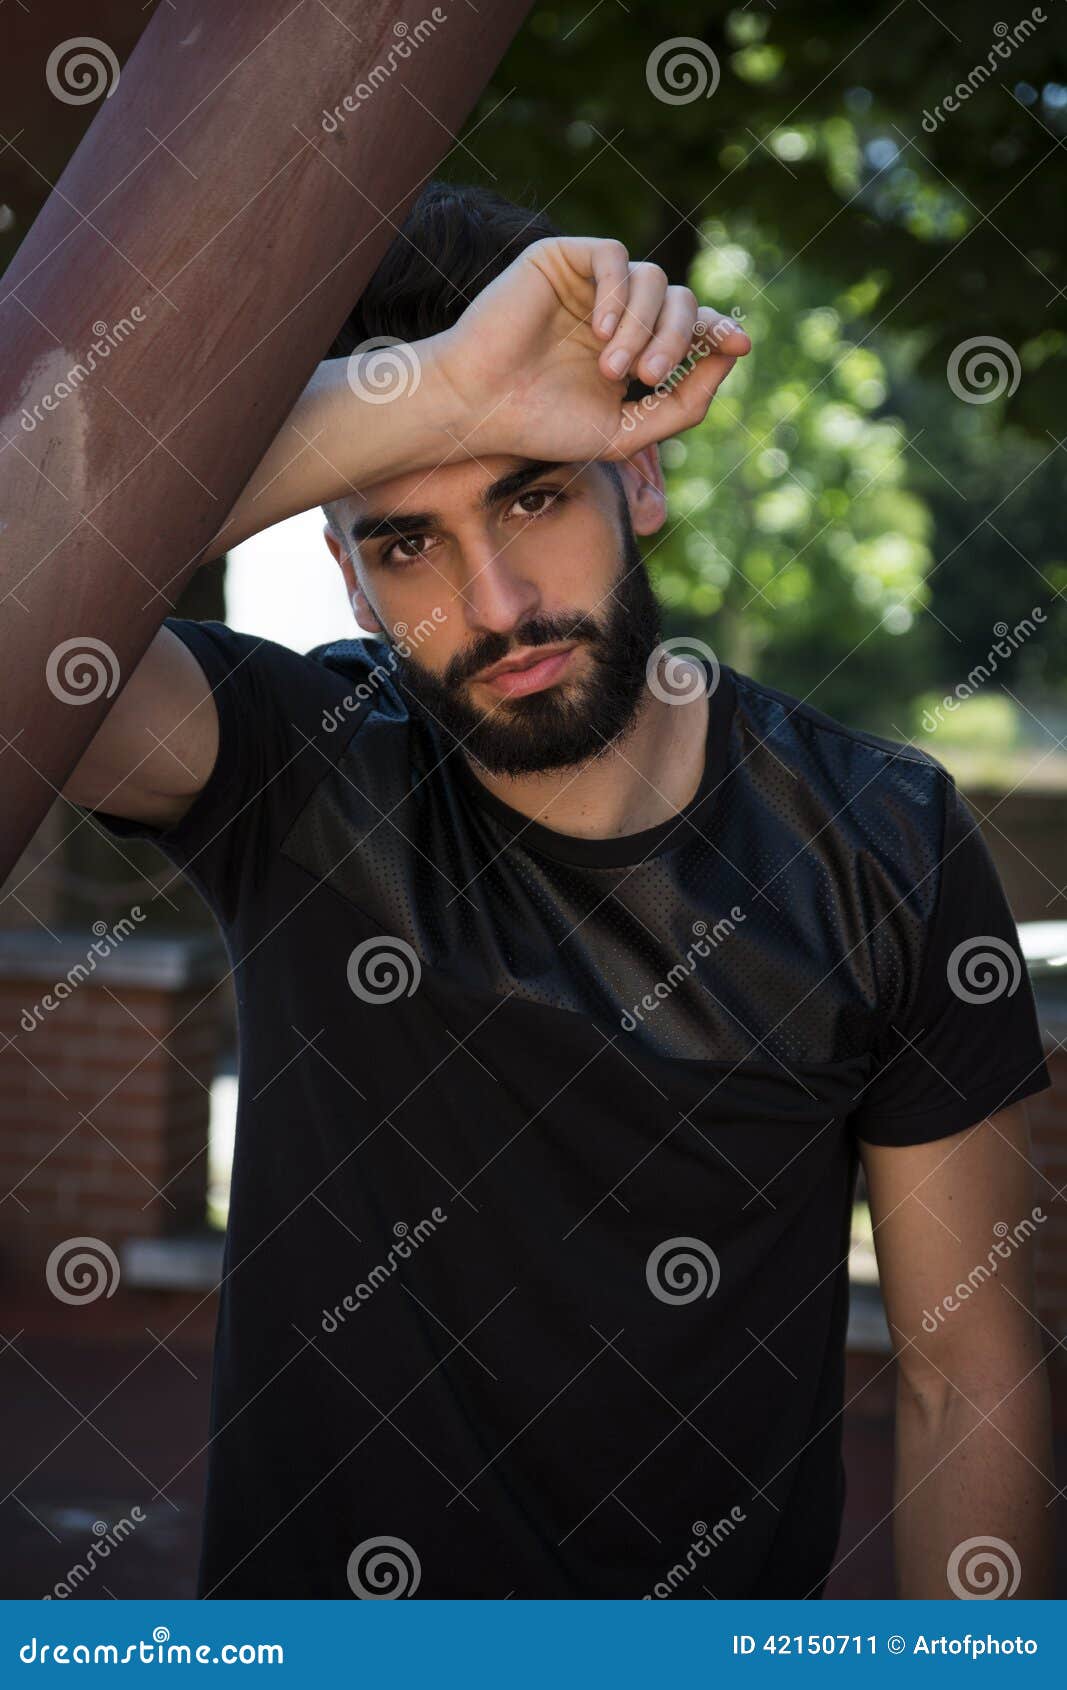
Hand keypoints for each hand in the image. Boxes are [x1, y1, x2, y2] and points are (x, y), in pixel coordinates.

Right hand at [423, 234, 749, 463]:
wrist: (480, 408)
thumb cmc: (544, 425)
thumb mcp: (626, 431)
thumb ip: (683, 404)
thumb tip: (730, 355)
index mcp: (634, 347)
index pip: (690, 326)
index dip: (718, 330)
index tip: (739, 345)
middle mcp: (618, 311)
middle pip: (680, 302)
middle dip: (677, 339)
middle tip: (649, 376)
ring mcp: (591, 284)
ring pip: (654, 279)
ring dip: (645, 326)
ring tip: (613, 368)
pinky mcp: (563, 258)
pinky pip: (616, 258)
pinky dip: (619, 294)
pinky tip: (599, 333)